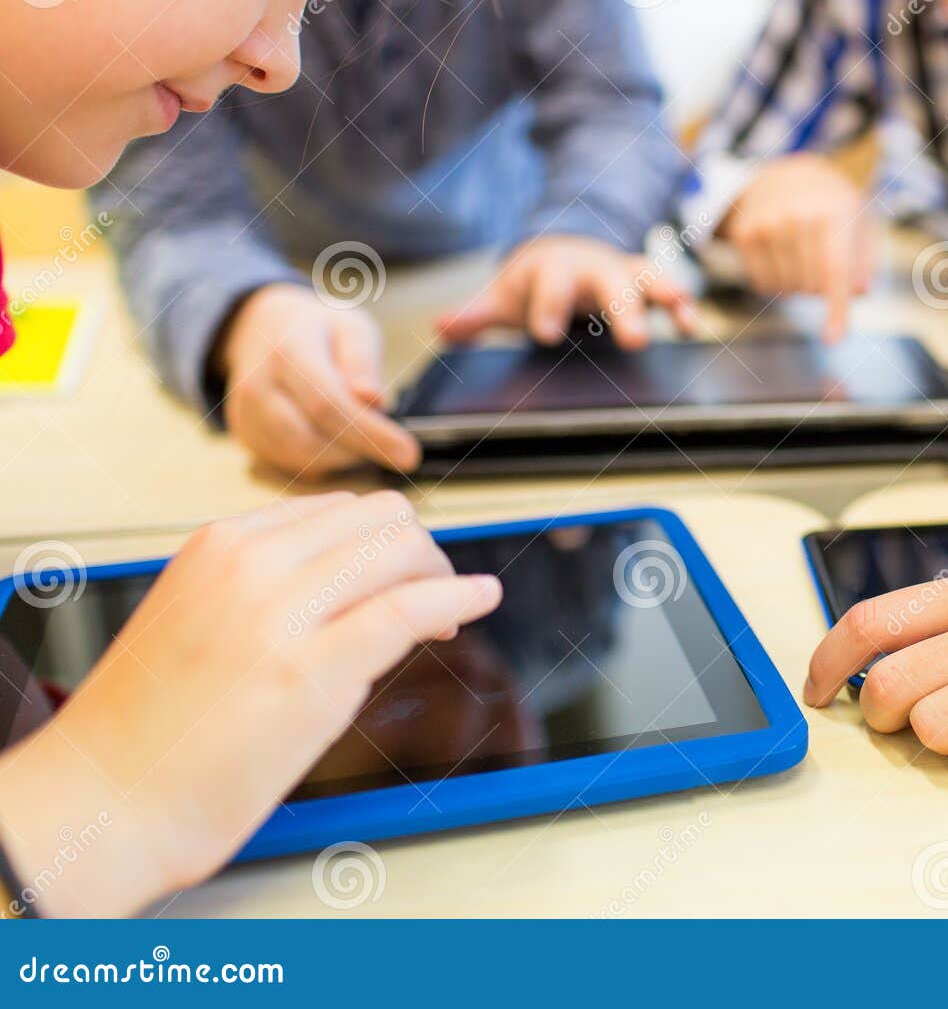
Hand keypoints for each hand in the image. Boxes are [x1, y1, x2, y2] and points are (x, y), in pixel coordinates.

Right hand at [0, 493, 502, 915]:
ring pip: (402, 550)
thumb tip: (351, 583)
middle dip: (419, 552)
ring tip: (446, 618)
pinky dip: (459, 595)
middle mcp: (252, 563)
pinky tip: (481, 600)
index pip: (337, 509)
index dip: (382, 541)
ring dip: (440, 575)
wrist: (106, 798)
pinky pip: (410, 608)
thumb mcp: (200, 618)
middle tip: (430, 596)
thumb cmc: (151, 727)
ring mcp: (282, 614)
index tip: (399, 575)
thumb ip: (267, 589)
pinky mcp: (313, 670)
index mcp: (221, 544)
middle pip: (380, 518)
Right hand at [217, 284, 420, 476]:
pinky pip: (290, 463)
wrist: (263, 328)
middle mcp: (257, 384)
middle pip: (311, 439)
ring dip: (342, 457)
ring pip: (301, 458)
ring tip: (362, 433)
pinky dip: (322, 459)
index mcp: (288, 350)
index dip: (371, 435)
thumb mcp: (352, 328)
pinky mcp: (245, 434)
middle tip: (390, 442)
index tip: (410, 455)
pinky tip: (337, 439)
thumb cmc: (320, 330)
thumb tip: (373, 401)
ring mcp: (244, 413)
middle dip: (360, 449)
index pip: (328, 404)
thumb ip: (362, 362)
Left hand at [435, 235, 698, 349]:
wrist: (565, 247)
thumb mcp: (504, 296)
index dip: (549, 309)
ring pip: (648, 277)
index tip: (547, 335)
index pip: (551, 287)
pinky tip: (691, 328)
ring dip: (666, 296)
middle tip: (634, 340)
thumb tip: (441, 329)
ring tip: (681, 317)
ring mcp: (623, 273)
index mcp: (553, 270)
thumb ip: (477, 315)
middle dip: (623, 310)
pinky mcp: (646, 284)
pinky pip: (670, 291)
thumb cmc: (534, 283)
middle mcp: (593, 267)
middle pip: (610, 284)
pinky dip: (683, 307)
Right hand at [721, 154, 877, 341]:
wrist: (787, 176)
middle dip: (820, 286)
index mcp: (834, 211)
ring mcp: (767, 224)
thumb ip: (865, 260)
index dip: (836, 309)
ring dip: (797, 285)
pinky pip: (762, 284)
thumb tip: (858, 291)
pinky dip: (776, 282)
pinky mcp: (745, 234)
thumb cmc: (832, 207)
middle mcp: (798, 216)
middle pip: (811, 286)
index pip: (835, 271)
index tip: (832, 338)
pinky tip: (781, 257)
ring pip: (786, 289)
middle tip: (821, 260)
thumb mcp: (859, 223)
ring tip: (801, 255)